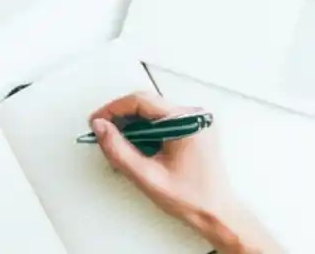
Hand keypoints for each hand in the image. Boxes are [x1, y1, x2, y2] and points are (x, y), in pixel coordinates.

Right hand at [90, 92, 280, 253]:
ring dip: (134, 128)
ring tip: (123, 150)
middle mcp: (193, 115)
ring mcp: (196, 121)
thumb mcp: (148, 177)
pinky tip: (141, 151)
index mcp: (185, 121)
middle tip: (104, 136)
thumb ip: (119, 151)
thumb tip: (101, 128)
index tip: (97, 121)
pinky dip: (147, 133)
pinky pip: (163, 122)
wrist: (217, 213)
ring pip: (153, 113)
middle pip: (147, 104)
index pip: (141, 100)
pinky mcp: (194, 129)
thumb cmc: (192, 198)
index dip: (113, 109)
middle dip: (121, 119)